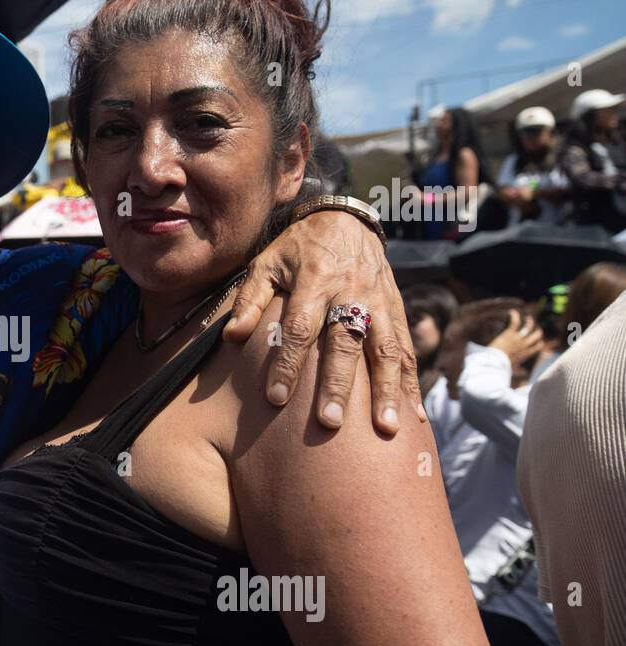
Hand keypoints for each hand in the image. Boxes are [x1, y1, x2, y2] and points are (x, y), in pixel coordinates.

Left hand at [223, 209, 422, 435]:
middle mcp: (351, 293)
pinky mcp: (398, 309)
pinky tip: (414, 415)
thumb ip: (250, 300)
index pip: (299, 329)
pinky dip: (411, 382)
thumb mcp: (268, 263)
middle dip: (338, 385)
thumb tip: (230, 336)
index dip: (288, 364)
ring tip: (387, 428)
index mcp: (315, 281)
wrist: (346, 217)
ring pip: (386, 349)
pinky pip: (407, 348)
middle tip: (329, 423)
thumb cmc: (298, 247)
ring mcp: (379, 302)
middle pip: (345, 344)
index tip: (276, 399)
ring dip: (388, 390)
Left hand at [486, 310, 543, 374]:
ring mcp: (518, 339)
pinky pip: (515, 323)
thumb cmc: (502, 368)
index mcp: (526, 354)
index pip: (539, 347)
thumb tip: (523, 373)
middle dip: (537, 331)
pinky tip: (512, 312)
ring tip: (528, 318)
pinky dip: (515, 316)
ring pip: (529, 327)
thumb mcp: (513, 370)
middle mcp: (524, 346)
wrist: (494, 365)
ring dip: (530, 322)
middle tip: (534, 328)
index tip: (539, 340)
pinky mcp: (510, 334)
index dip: (540, 342)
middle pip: (537, 336)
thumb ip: (520, 371)